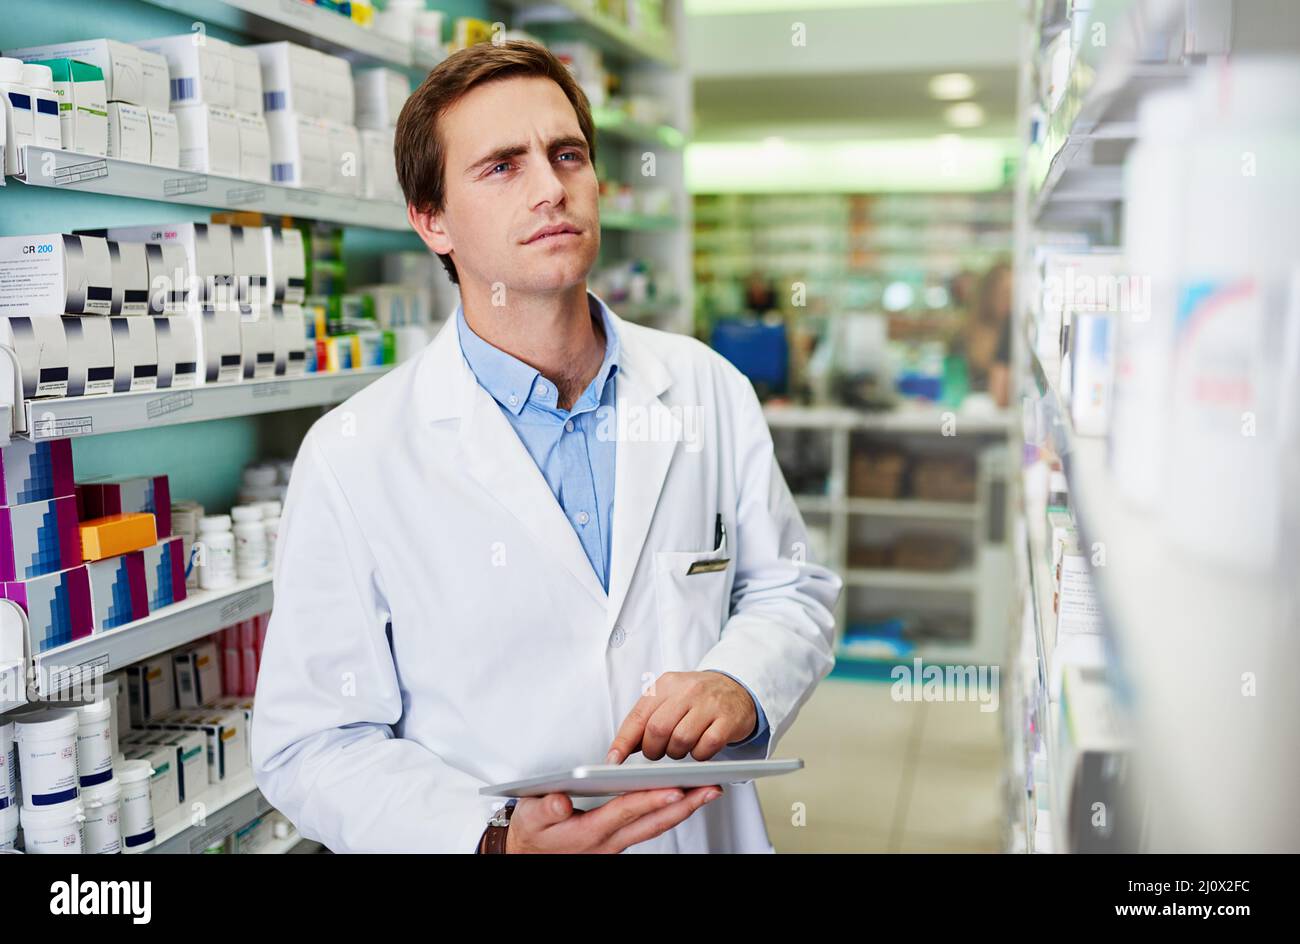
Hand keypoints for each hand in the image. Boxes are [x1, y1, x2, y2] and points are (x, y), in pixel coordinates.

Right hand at [504, 787, 722, 852]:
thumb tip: (561, 801)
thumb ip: (546, 809)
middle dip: (685, 805)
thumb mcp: (531, 818)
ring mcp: (616, 844)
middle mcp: (608, 842)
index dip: (650, 800)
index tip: (674, 789)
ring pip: (656, 826)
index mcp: (588, 833)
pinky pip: (650, 827)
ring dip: (683, 809)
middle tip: (711, 788)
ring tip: (707, 790)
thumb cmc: (532, 832)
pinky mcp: (619, 841)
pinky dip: (669, 813)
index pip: (625, 812)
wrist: (529, 856)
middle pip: (653, 822)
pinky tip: (683, 799)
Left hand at [605, 671, 756, 763]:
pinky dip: (699, 755)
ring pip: (681, 740)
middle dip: (653, 750)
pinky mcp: (728, 720)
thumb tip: (620, 750)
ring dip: (677, 753)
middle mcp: (688, 690)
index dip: (623, 742)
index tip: (613, 761)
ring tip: (681, 748)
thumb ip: (646, 719)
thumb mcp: (669, 699)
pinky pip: (706, 747)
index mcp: (666, 684)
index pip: (638, 716)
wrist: (737, 689)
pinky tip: (700, 748)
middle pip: (658, 729)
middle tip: (658, 754)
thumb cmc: (697, 699)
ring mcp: (710, 704)